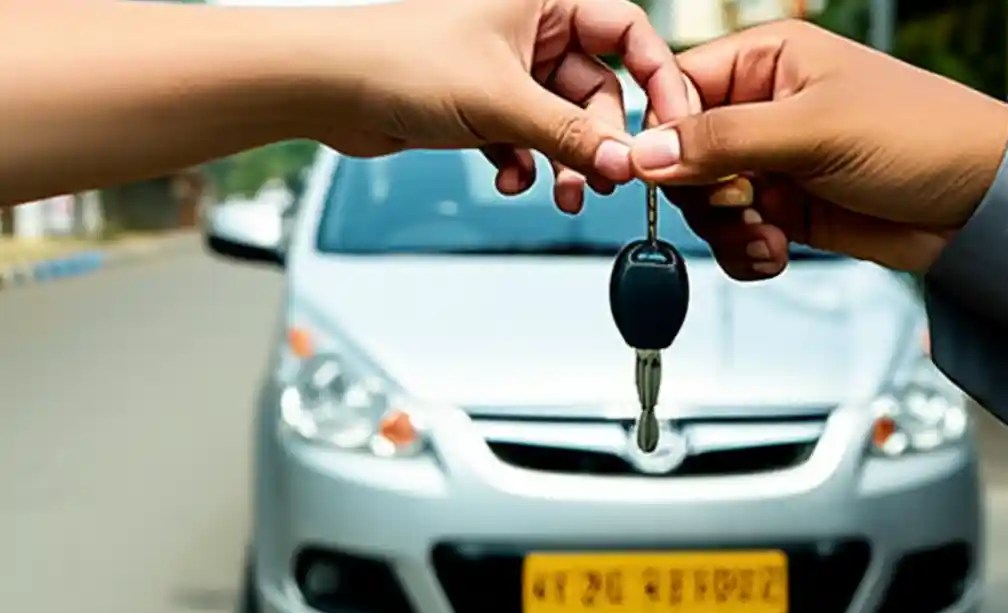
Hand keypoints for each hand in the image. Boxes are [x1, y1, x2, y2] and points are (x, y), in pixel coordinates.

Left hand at [319, 0, 689, 213]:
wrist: (326, 87)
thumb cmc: (397, 59)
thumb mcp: (501, 101)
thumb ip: (570, 135)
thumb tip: (623, 162)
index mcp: (544, 0)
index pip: (628, 32)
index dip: (658, 79)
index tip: (673, 127)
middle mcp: (530, 29)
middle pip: (599, 89)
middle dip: (598, 140)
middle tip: (601, 180)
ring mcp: (508, 69)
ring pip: (563, 121)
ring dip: (564, 160)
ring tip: (560, 191)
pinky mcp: (484, 104)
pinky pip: (528, 137)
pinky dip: (524, 162)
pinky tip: (508, 178)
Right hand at [628, 20, 1007, 277]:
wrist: (981, 206)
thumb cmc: (923, 136)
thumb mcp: (814, 130)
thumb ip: (723, 142)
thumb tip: (645, 152)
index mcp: (768, 59)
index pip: (678, 89)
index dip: (666, 133)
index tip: (673, 172)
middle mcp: (764, 108)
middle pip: (682, 154)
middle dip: (702, 193)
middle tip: (737, 207)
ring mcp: (774, 162)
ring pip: (705, 202)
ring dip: (726, 231)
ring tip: (766, 237)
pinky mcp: (787, 209)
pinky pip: (736, 236)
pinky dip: (747, 252)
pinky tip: (777, 252)